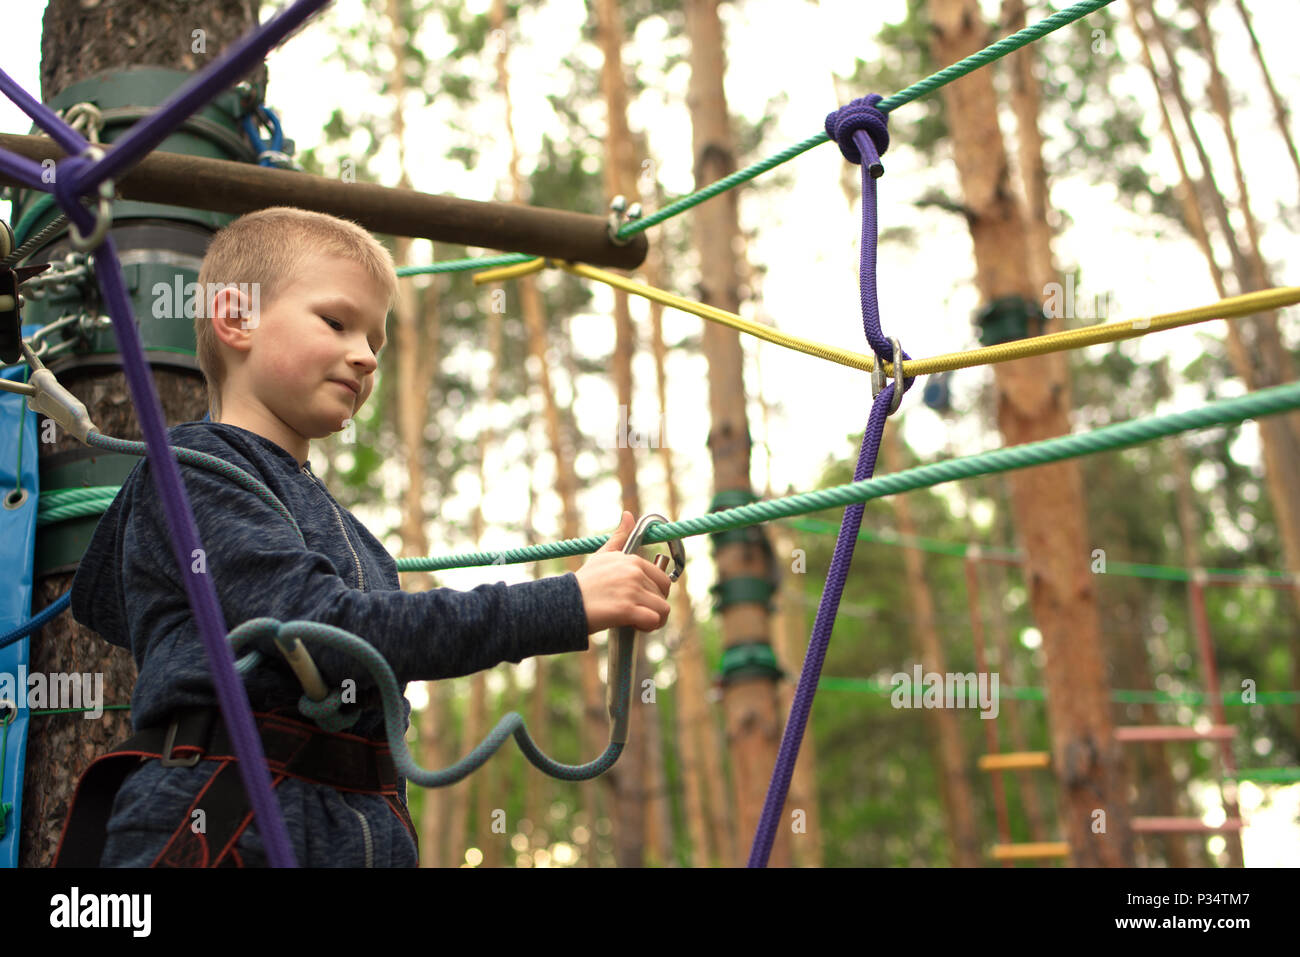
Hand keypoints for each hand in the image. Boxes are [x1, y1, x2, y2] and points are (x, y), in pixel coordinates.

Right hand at [574, 511, 672, 633]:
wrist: (563, 604)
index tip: (641, 600)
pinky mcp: (627, 609)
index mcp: (632, 560)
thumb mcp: (602, 556)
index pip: (662, 578)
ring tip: (638, 622)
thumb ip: (619, 537)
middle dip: (654, 606)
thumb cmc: (584, 583)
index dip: (655, 592)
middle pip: (663, 595)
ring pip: (662, 609)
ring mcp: (631, 590)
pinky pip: (654, 620)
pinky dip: (648, 627)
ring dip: (655, 619)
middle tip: (638, 613)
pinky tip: (635, 627)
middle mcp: (634, 572)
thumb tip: (628, 514)